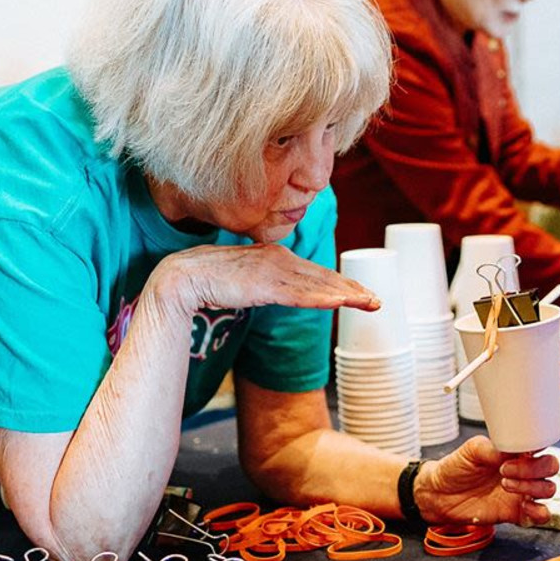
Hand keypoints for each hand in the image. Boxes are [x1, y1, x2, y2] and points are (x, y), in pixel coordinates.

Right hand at [149, 243, 379, 314]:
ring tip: (368, 303)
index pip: (317, 273)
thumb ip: (267, 282)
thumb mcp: (248, 279)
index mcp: (277, 257)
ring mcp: (273, 272)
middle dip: (353, 290)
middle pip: (324, 278)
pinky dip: (320, 298)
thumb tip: (278, 291)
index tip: (362, 294)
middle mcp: (280, 260)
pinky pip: (298, 294)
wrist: (183, 276)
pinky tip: (338, 303)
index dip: (342, 284)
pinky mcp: (263, 285)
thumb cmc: (212, 278)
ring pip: (317, 286)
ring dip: (345, 296)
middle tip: (376, 301)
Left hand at [415, 435, 557, 525]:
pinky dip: (540, 512)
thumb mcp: (471, 450)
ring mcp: (521, 492)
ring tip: (505, 485)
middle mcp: (522, 471)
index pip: (541, 446)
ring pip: (548, 489)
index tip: (520, 453)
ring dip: (533, 487)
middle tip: (506, 470)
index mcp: (515, 452)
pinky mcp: (516, 512)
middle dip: (534, 469)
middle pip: (550, 467)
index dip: (537, 449)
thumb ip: (492, 448)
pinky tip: (525, 507)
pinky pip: (540, 515)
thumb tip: (509, 451)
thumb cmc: (455, 468)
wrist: (440, 494)